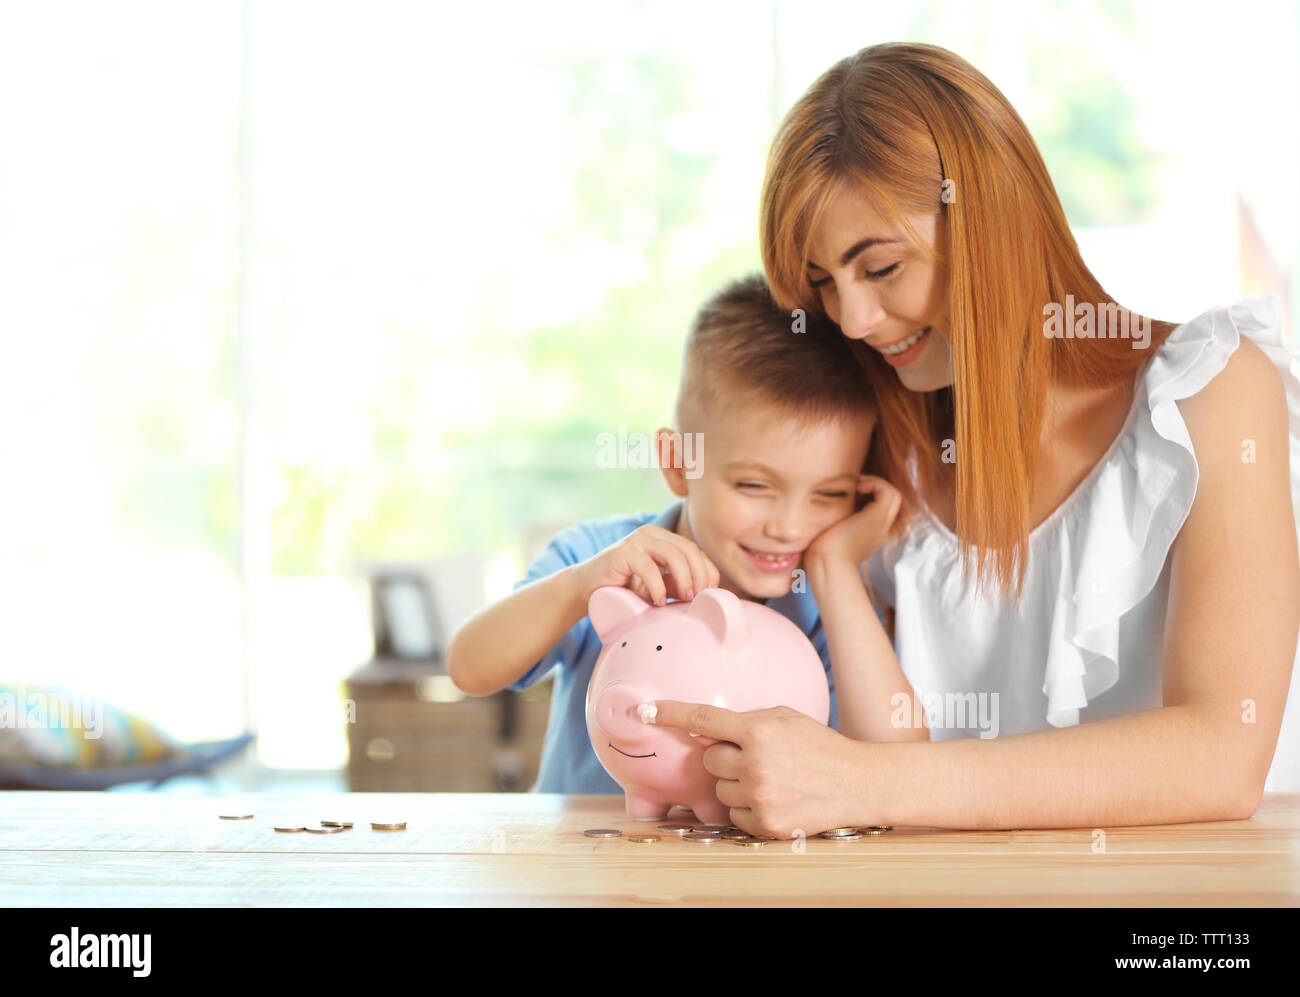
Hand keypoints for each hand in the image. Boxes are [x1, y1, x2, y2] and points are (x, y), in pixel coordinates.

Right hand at [581, 524, 719, 606]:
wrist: (585, 590)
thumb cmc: (623, 590)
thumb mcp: (658, 587)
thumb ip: (679, 585)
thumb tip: (708, 593)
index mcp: (663, 539)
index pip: (695, 551)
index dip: (707, 572)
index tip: (709, 595)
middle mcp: (651, 534)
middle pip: (689, 550)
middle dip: (700, 576)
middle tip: (699, 598)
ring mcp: (637, 541)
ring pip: (674, 554)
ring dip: (684, 579)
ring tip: (684, 599)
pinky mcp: (622, 552)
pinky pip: (649, 568)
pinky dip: (658, 587)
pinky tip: (659, 601)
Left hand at [644, 700, 881, 837]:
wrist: (857, 783)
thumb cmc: (818, 745)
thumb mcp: (784, 718)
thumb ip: (745, 720)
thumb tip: (704, 727)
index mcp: (759, 731)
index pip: (703, 718)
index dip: (669, 713)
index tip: (642, 710)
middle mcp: (755, 764)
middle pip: (709, 759)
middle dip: (724, 757)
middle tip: (753, 758)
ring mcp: (760, 797)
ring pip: (719, 789)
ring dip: (735, 784)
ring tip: (770, 780)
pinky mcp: (765, 824)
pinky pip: (733, 815)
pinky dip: (746, 808)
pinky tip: (774, 799)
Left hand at [805, 474, 900, 566]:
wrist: (827, 564)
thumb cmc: (821, 553)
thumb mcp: (830, 534)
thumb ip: (833, 523)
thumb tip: (821, 509)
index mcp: (869, 534)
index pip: (880, 509)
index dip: (869, 496)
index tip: (851, 493)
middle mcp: (878, 529)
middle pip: (891, 502)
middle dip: (875, 487)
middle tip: (856, 487)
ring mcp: (880, 524)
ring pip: (894, 496)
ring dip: (877, 484)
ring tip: (858, 486)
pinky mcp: (877, 518)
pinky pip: (889, 492)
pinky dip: (876, 484)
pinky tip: (858, 488)